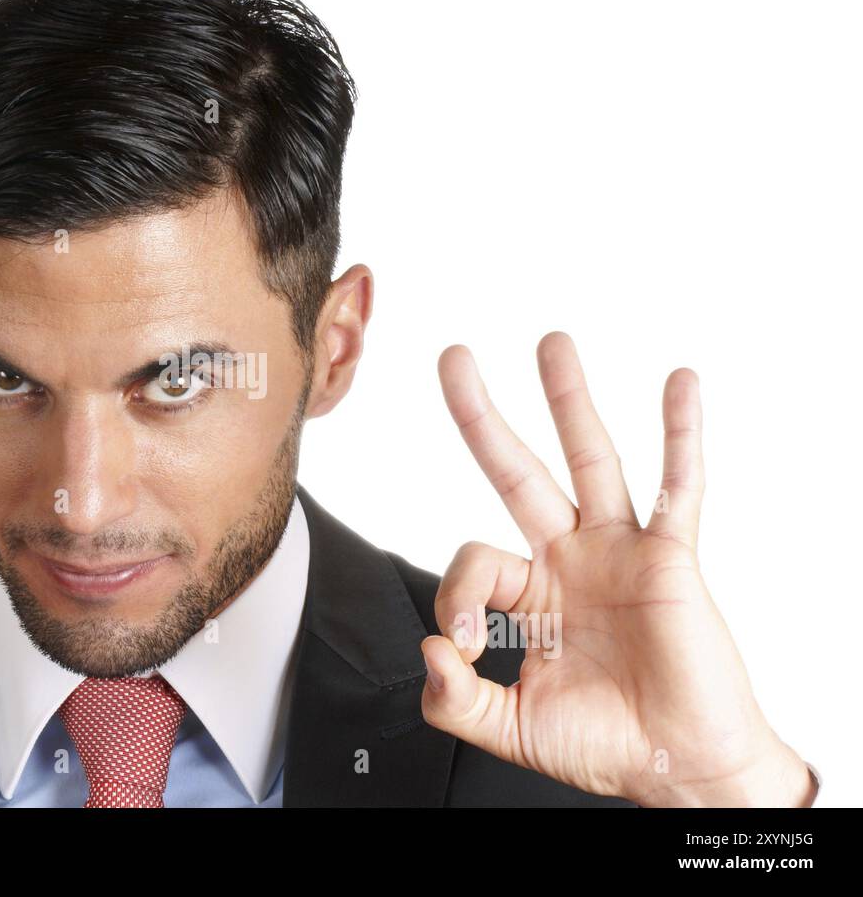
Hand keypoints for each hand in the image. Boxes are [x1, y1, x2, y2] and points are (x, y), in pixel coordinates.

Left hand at [420, 331, 812, 806]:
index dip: (457, 597)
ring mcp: (619, 550)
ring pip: (589, 459)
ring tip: (550, 344)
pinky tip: (680, 385)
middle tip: (452, 357)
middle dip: (483, 415)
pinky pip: (677, 488)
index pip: (473, 560)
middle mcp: (570, 557)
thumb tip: (431, 649)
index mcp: (529, 591)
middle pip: (517, 470)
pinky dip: (681, 436)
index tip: (466, 644)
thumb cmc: (603, 744)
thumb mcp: (510, 727)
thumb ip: (456, 699)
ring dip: (569, 399)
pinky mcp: (669, 558)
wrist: (678, 768)